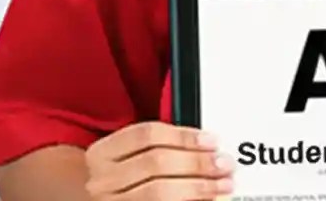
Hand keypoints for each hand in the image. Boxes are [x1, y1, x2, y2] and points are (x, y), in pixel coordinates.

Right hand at [84, 122, 233, 199]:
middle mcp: (101, 180)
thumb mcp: (125, 158)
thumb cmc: (119, 179)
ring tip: (223, 185)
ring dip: (198, 187)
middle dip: (197, 163)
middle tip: (224, 164)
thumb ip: (158, 148)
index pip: (147, 134)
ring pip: (159, 192)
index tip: (212, 141)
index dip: (184, 136)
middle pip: (157, 163)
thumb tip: (206, 147)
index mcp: (101, 154)